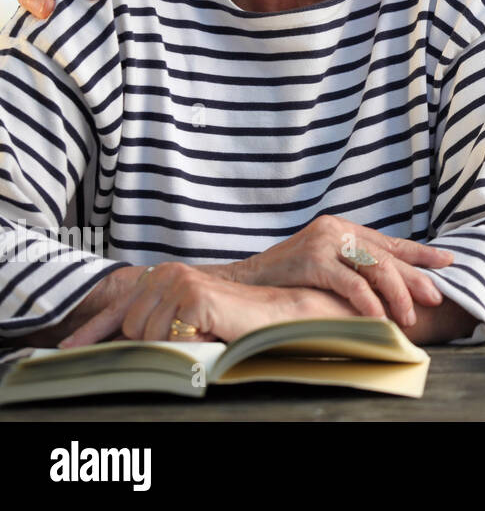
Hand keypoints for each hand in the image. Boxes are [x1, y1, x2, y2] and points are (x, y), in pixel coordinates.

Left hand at [59, 263, 312, 346]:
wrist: (276, 313)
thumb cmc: (233, 321)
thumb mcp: (186, 319)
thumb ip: (155, 320)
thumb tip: (118, 341)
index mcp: (162, 276)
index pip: (119, 308)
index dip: (93, 331)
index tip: (67, 350)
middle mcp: (166, 274)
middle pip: (131, 330)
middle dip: (157, 344)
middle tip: (195, 336)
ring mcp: (178, 283)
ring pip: (148, 338)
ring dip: (177, 346)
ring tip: (206, 334)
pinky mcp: (191, 296)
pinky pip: (170, 339)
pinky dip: (191, 345)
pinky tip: (212, 332)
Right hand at [207, 215, 453, 327]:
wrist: (246, 280)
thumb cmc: (289, 276)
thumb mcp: (325, 264)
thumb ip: (354, 266)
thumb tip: (392, 284)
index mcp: (345, 229)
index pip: (391, 242)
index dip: (421, 253)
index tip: (449, 261)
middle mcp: (339, 230)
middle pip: (388, 256)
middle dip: (416, 277)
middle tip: (436, 296)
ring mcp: (326, 242)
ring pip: (375, 267)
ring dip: (396, 294)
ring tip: (409, 317)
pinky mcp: (313, 260)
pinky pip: (350, 283)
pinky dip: (368, 301)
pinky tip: (379, 317)